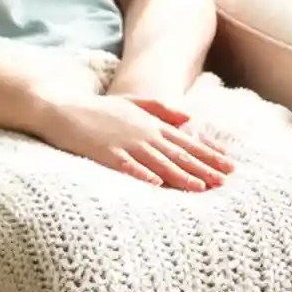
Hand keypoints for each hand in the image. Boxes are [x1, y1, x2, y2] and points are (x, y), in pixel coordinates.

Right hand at [30, 92, 232, 190]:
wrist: (63, 107)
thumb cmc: (100, 109)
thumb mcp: (134, 103)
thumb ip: (161, 110)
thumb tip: (188, 117)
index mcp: (152, 125)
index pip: (187, 142)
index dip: (209, 154)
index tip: (228, 164)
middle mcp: (144, 134)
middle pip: (179, 154)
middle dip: (204, 168)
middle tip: (225, 180)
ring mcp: (125, 143)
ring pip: (158, 162)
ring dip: (180, 176)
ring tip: (200, 187)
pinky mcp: (105, 152)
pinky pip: (126, 166)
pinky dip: (141, 175)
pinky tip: (155, 185)